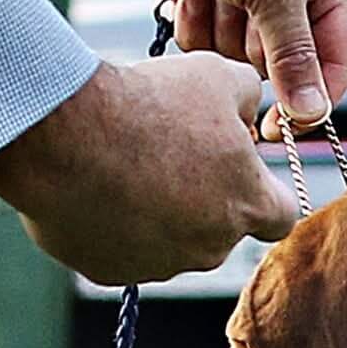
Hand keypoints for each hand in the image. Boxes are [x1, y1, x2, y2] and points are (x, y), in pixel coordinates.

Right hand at [0, 54, 297, 284]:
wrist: (64, 135)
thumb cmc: (147, 103)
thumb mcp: (215, 75)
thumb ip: (248, 95)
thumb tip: (248, 110)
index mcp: (247, 206)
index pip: (282, 216)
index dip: (264, 191)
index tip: (242, 169)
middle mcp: (210, 248)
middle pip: (221, 228)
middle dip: (205, 196)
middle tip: (171, 150)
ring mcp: (160, 266)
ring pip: (172, 240)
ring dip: (159, 210)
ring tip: (127, 161)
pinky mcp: (113, 271)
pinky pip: (123, 247)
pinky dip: (116, 222)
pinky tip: (95, 183)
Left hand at [62, 0, 346, 126]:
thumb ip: (293, 57)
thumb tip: (312, 113)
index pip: (335, 66)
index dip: (311, 101)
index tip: (280, 129)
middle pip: (277, 67)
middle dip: (251, 46)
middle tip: (241, 7)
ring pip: (235, 59)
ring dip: (219, 31)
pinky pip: (203, 44)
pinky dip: (193, 24)